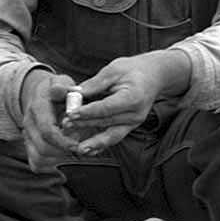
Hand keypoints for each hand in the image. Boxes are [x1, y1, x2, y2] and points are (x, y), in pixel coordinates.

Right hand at [20, 70, 84, 172]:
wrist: (39, 93)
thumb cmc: (58, 88)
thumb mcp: (62, 81)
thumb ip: (64, 87)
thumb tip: (60, 90)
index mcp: (38, 108)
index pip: (47, 130)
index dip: (63, 141)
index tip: (78, 144)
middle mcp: (29, 124)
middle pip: (43, 148)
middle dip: (64, 151)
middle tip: (80, 145)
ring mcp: (27, 137)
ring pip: (39, 159)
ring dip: (59, 158)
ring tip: (73, 148)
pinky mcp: (29, 146)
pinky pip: (37, 164)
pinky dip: (51, 164)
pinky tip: (64, 154)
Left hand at [62, 53, 186, 155]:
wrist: (154, 75)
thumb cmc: (132, 70)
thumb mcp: (113, 70)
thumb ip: (94, 84)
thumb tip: (73, 94)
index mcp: (133, 97)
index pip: (106, 107)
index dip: (87, 112)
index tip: (71, 114)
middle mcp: (136, 113)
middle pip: (106, 121)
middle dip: (84, 125)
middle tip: (65, 126)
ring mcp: (134, 122)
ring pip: (111, 135)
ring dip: (93, 142)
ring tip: (78, 150)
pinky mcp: (130, 126)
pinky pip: (114, 137)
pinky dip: (101, 145)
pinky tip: (88, 150)